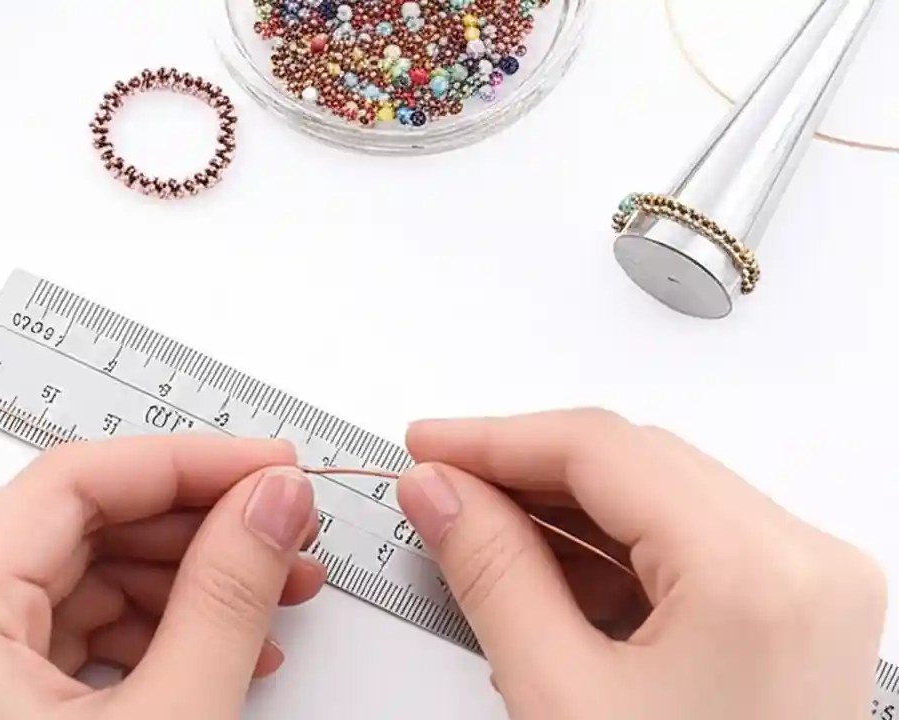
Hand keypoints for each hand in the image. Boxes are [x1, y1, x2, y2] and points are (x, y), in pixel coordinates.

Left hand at [0, 435, 324, 719]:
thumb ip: (225, 597)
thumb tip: (271, 503)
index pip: (68, 486)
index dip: (182, 462)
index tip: (266, 464)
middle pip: (69, 529)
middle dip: (189, 521)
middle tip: (279, 523)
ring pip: (73, 582)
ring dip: (178, 576)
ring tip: (272, 586)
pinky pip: (69, 638)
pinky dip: (149, 630)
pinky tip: (223, 640)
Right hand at [398, 409, 887, 719]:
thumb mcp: (559, 696)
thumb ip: (490, 571)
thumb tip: (439, 490)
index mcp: (755, 573)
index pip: (602, 449)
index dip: (495, 437)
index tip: (425, 445)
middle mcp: (804, 562)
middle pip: (637, 462)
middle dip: (526, 467)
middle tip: (439, 484)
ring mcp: (811, 588)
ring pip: (663, 497)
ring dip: (565, 506)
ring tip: (478, 525)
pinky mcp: (799, 614)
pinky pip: (691, 544)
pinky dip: (612, 548)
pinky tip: (545, 566)